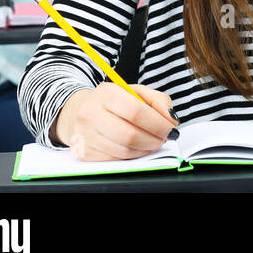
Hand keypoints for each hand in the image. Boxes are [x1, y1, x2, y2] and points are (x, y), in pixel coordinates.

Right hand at [53, 83, 177, 161]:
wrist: (81, 110)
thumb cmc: (115, 102)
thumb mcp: (137, 92)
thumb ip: (159, 101)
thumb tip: (171, 120)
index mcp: (106, 93)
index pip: (136, 111)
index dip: (158, 123)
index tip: (170, 129)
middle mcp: (91, 113)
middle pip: (130, 134)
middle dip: (154, 139)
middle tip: (164, 138)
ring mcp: (85, 135)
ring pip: (124, 150)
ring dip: (145, 149)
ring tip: (152, 141)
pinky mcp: (84, 152)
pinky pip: (115, 160)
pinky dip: (133, 156)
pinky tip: (137, 147)